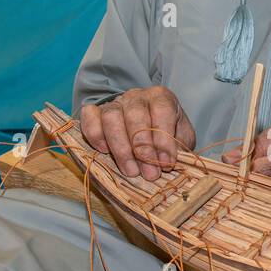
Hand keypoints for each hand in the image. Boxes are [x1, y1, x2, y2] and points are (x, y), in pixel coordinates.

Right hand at [80, 86, 195, 180]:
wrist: (146, 129)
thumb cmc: (166, 135)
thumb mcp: (180, 138)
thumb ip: (178, 146)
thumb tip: (169, 161)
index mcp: (161, 97)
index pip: (162, 111)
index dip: (164, 139)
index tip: (167, 163)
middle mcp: (136, 96)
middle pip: (135, 115)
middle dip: (143, 148)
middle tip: (150, 174)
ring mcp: (114, 103)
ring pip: (111, 117)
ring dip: (121, 148)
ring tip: (131, 171)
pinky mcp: (95, 111)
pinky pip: (89, 116)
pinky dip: (95, 134)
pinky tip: (104, 151)